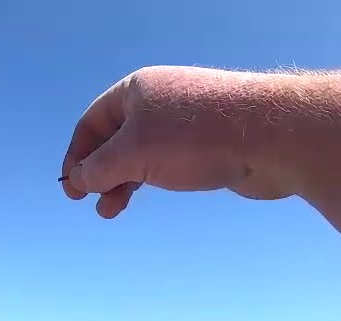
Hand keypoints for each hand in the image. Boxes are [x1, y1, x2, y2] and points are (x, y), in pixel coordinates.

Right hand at [60, 65, 297, 218]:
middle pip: (116, 138)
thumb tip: (78, 179)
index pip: (92, 122)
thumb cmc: (193, 138)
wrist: (269, 137)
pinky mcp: (209, 142)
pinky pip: (169, 160)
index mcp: (136, 90)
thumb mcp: (133, 154)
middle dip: (99, 172)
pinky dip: (153, 178)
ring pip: (143, 153)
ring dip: (123, 181)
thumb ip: (100, 168)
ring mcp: (187, 121)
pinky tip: (153, 191)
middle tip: (91, 204)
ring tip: (112, 210)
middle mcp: (160, 101)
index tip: (71, 189)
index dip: (76, 155)